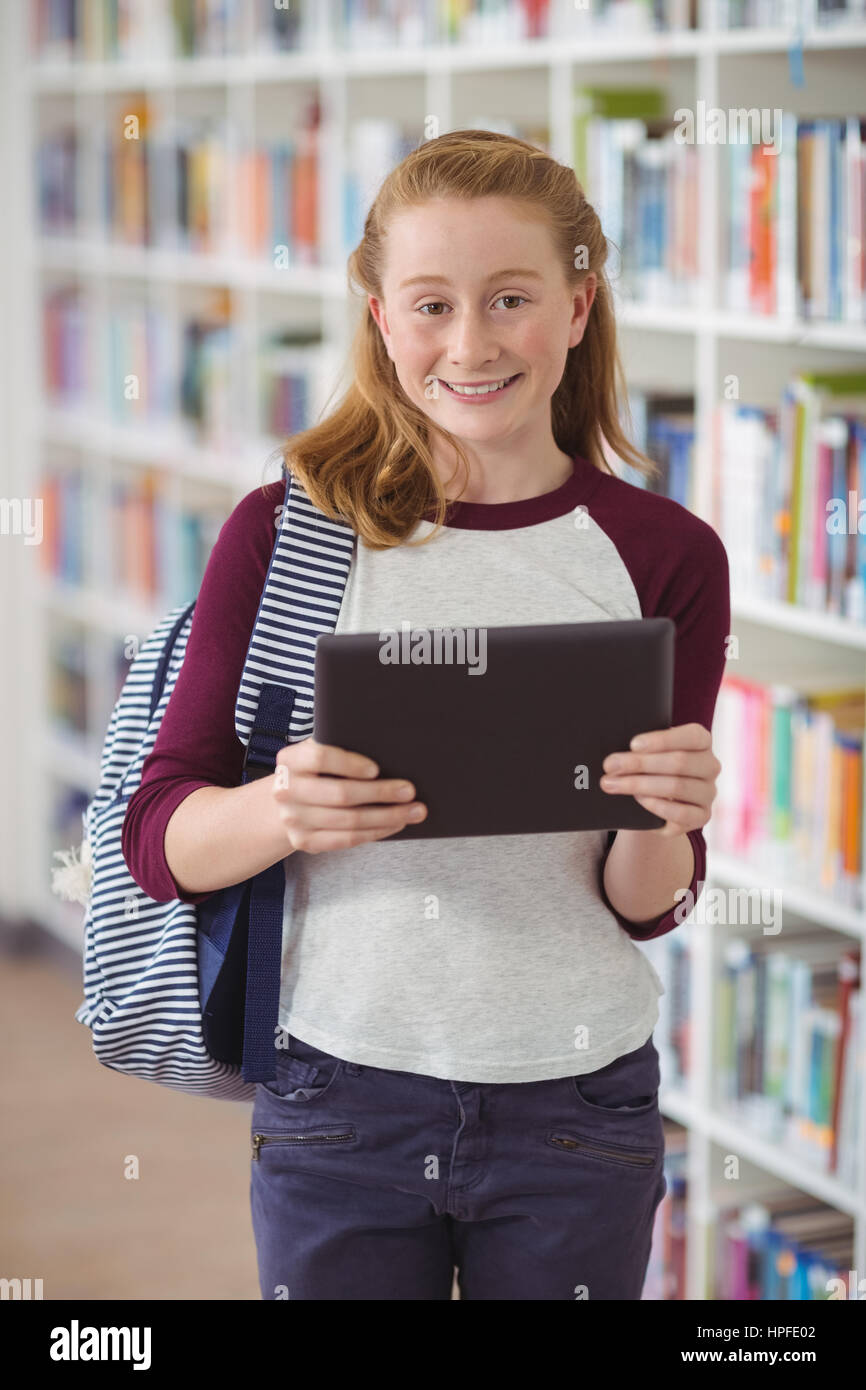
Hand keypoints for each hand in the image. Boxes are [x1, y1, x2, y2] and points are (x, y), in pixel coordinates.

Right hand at [273, 738, 425, 852]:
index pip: (320, 758)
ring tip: (413, 811)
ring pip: (349, 821)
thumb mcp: (319, 751)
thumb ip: (340, 744)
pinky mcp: (304, 842)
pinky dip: (375, 832)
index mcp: (291, 760)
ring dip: (387, 817)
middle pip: (340, 794)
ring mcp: (293, 819)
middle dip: (381, 793)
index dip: (350, 764)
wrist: (288, 803)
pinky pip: (347, 839)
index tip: (377, 769)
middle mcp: (286, 790)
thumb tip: (384, 743)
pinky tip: (395, 824)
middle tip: (410, 791)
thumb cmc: (316, 771)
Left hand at [599, 722, 720, 838]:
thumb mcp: (648, 752)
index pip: (691, 736)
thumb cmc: (649, 767)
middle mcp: (710, 766)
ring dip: (639, 785)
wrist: (653, 803)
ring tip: (613, 784)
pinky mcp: (702, 816)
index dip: (662, 740)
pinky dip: (655, 805)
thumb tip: (616, 754)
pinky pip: (681, 813)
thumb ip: (641, 747)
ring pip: (676, 787)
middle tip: (609, 766)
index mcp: (701, 742)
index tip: (633, 744)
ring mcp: (708, 793)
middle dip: (639, 764)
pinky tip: (637, 799)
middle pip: (679, 762)